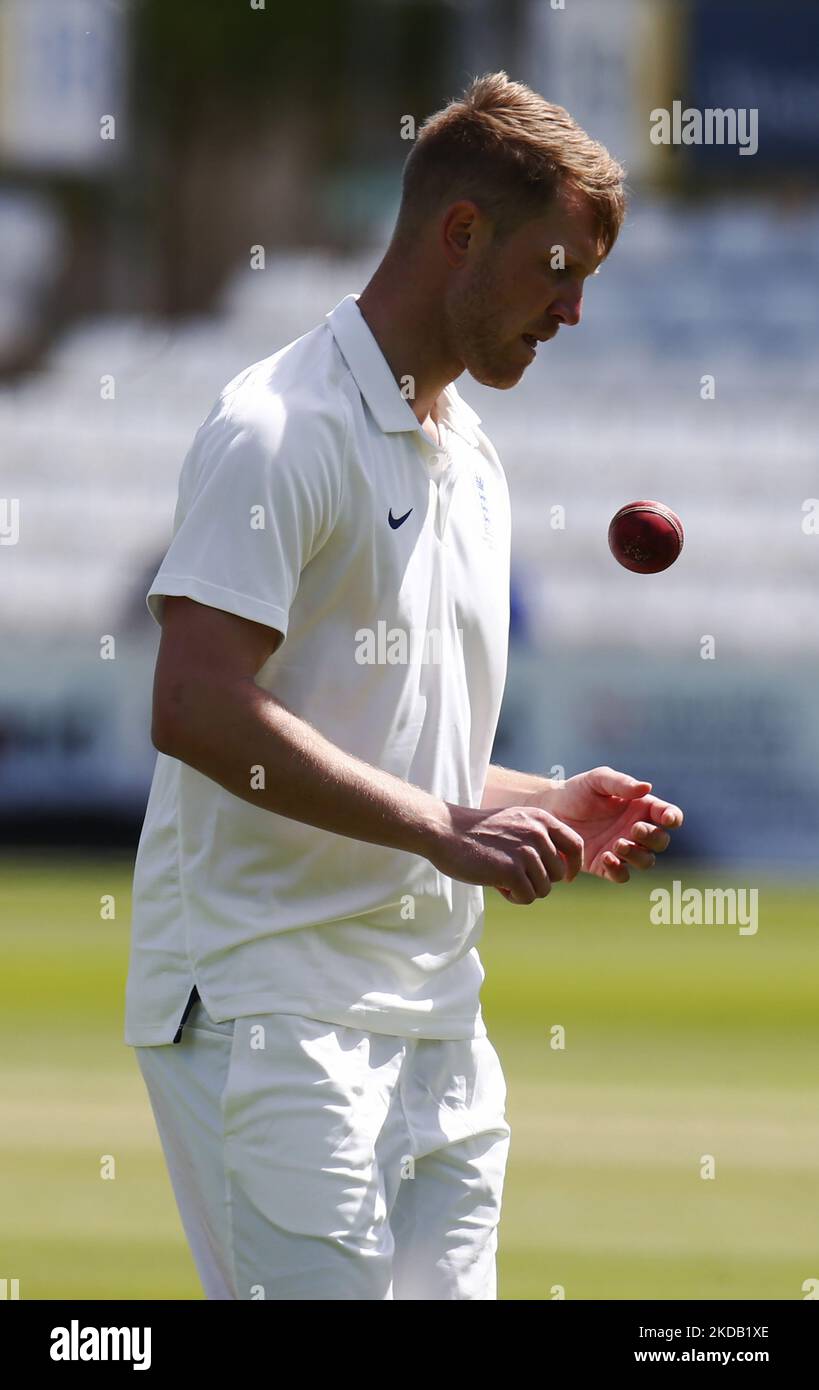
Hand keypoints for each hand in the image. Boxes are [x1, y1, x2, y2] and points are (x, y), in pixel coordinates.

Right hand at [428, 802, 584, 904]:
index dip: (573, 865)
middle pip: (558, 874)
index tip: (566, 877)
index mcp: (541, 819)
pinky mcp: (512, 870)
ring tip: (502, 879)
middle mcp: (538, 833)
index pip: (576, 845)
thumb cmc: (477, 832)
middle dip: (539, 881)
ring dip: (524, 890)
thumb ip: (538, 838)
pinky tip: (496, 884)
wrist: (445, 831)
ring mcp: (526, 852)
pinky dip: (513, 897)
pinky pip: (527, 897)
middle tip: (514, 876)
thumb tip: (561, 870)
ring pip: (544, 889)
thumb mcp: (514, 823)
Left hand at [538, 766, 682, 883]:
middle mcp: (636, 831)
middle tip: (634, 829)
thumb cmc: (577, 791)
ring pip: (646, 861)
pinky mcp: (606, 866)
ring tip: (617, 844)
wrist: (549, 811)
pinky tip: (606, 857)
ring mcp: (622, 850)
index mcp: (641, 808)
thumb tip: (647, 787)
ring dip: (637, 855)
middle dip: (652, 837)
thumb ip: (620, 783)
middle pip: (660, 841)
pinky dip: (619, 870)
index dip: (673, 818)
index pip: (668, 815)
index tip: (666, 818)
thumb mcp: (597, 780)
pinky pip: (622, 875)